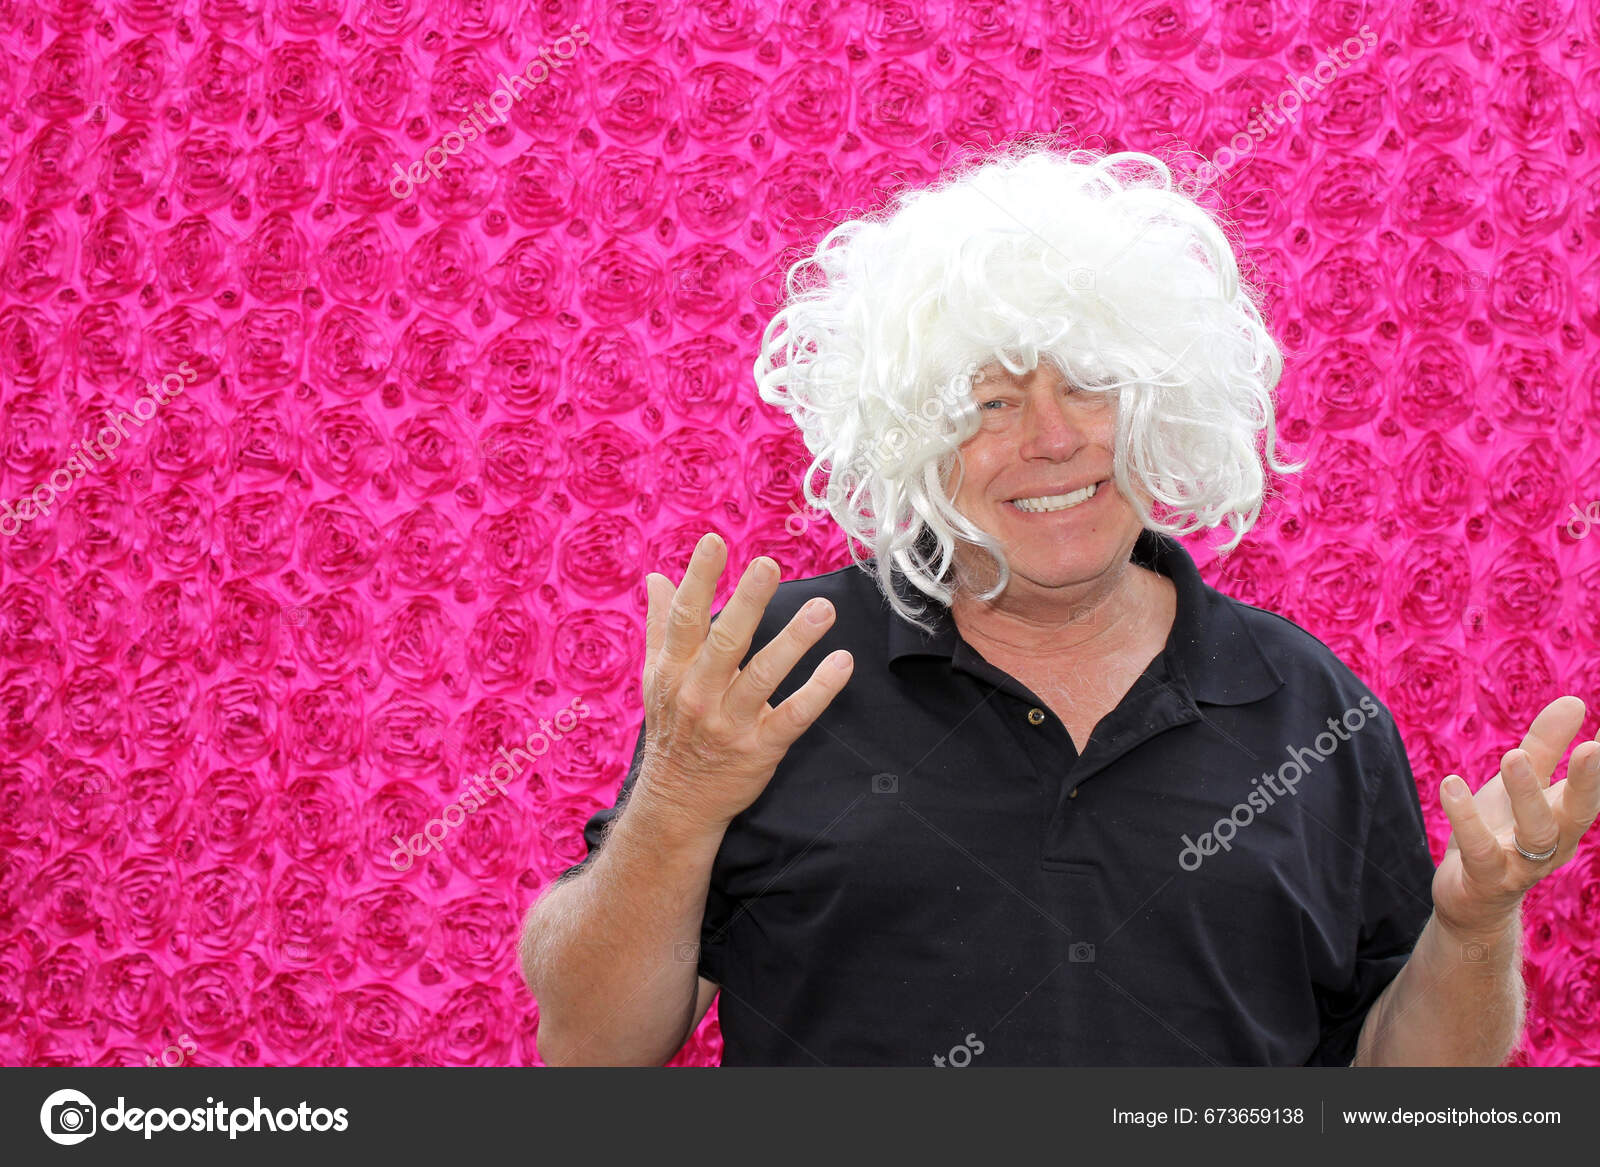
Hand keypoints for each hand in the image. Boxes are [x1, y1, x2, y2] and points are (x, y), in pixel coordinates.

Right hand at [635, 532, 853, 830]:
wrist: (678, 803)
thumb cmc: (673, 729)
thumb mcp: (658, 678)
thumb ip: (661, 626)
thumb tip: (657, 578)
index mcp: (674, 670)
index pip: (685, 618)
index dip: (699, 579)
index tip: (713, 542)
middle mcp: (699, 694)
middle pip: (725, 642)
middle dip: (747, 603)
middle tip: (768, 565)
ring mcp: (731, 723)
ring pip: (764, 676)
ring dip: (795, 641)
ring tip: (823, 608)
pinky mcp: (761, 748)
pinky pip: (794, 716)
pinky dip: (819, 691)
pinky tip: (841, 662)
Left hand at [1433, 695, 1599, 941]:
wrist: (1471, 901)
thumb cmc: (1501, 834)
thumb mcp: (1521, 784)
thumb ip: (1545, 746)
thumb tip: (1576, 701)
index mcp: (1566, 818)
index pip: (1592, 790)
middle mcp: (1553, 843)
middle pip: (1577, 814)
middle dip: (1587, 783)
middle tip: (1593, 748)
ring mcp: (1521, 865)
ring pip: (1534, 833)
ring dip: (1526, 794)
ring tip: (1513, 756)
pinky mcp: (1485, 879)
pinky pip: (1480, 850)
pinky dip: (1466, 818)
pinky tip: (1450, 784)